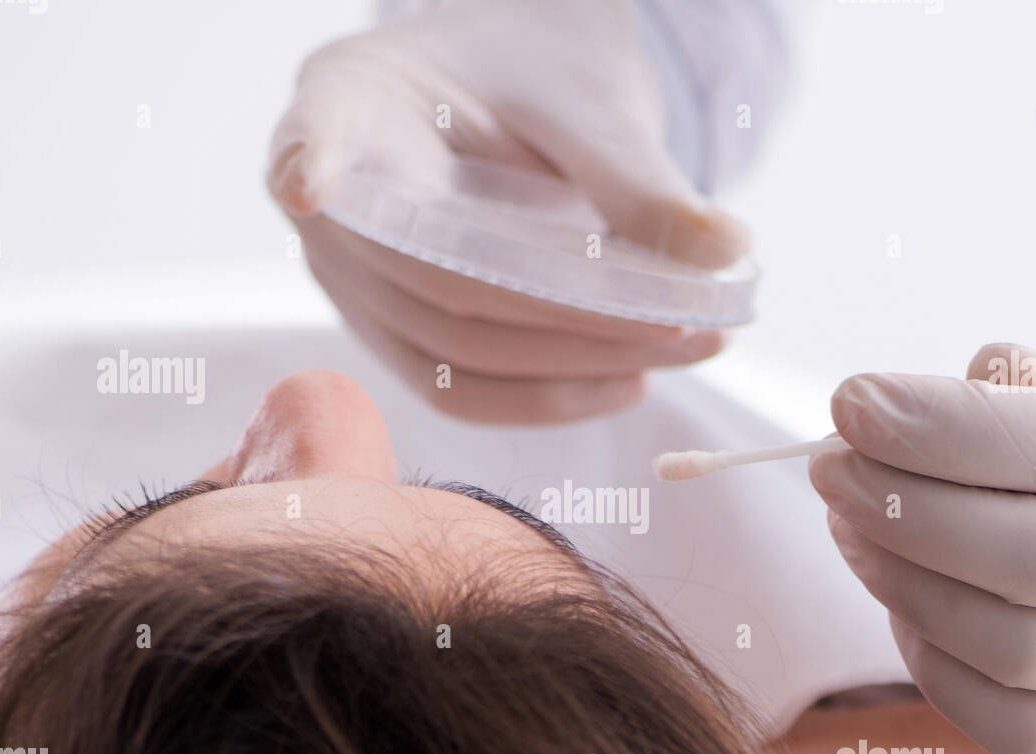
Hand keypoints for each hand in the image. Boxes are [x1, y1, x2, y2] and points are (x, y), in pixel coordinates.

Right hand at [267, 0, 748, 422]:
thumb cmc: (536, 74)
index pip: (317, 138)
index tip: (308, 182)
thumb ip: (639, 179)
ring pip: (450, 358)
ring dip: (574, 371)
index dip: (310, 164)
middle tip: (690, 326)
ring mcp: (354, 283)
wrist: (520, 94)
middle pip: (438, 286)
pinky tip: (627, 381)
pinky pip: (457, 388)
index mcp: (353, 104)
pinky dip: (546, 397)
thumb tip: (727, 252)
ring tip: (682, 353)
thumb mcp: (588, 103)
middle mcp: (334, 207)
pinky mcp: (396, 336)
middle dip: (572, 321)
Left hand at [809, 343, 1035, 753]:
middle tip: (835, 468)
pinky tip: (902, 609)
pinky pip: (1028, 736)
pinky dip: (941, 673)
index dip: (946, 429)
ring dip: (905, 585)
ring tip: (852, 528)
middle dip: (907, 509)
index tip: (854, 402)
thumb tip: (973, 377)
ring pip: (1021, 653)